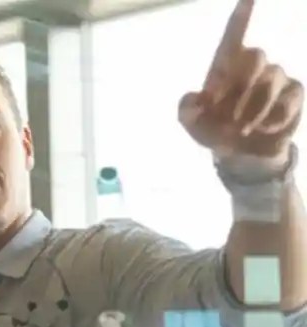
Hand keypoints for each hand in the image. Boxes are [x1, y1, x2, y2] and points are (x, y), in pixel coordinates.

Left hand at [179, 0, 303, 160]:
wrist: (240, 155)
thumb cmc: (214, 130)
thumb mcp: (192, 123)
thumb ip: (187, 108)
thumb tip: (195, 97)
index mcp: (225, 66)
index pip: (234, 34)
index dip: (242, 15)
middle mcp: (253, 66)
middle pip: (255, 56)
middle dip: (241, 85)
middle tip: (227, 115)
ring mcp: (276, 77)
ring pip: (269, 82)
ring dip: (252, 110)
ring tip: (241, 129)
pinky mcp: (294, 93)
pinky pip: (286, 100)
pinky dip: (271, 120)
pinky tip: (263, 129)